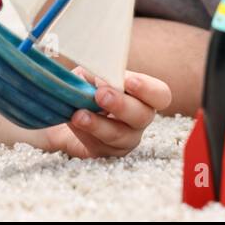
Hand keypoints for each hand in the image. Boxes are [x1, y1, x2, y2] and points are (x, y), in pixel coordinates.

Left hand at [45, 68, 171, 158]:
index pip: (160, 95)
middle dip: (122, 105)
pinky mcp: (107, 152)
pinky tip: (75, 121)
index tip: (128, 81)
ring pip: (120, 135)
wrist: (64, 112)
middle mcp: (139, 118)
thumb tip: (104, 77)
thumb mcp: (91, 74)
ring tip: (79, 114)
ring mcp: (125, 138)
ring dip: (98, 124)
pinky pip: (100, 146)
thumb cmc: (85, 87)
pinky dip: (86, 132)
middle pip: (143, 116)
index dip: (147, 89)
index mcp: (142, 95)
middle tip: (101, 95)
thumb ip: (99, 72)